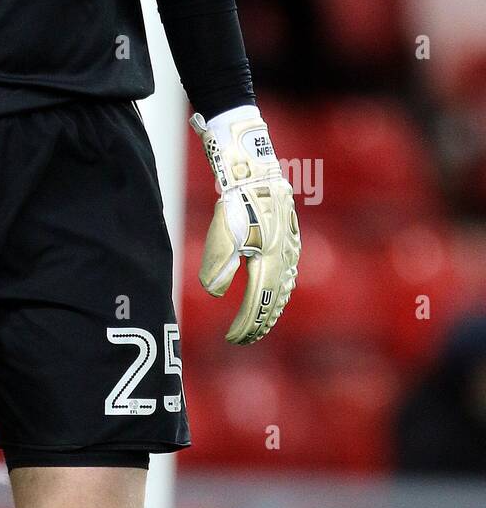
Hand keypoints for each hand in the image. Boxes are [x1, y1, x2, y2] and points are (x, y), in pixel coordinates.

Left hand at [190, 106, 299, 344]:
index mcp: (270, 263)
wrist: (253, 168)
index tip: (231, 339)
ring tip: (260, 320)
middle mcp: (285, 259)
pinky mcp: (289, 236)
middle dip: (260, 322)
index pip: (257, 305)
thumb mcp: (222, 234)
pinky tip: (273, 288)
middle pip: (274, 301)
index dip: (245, 325)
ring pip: (283, 287)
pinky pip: (287, 271)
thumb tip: (216, 292)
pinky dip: (278, 288)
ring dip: (271, 307)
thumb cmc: (235, 201)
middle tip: (244, 337)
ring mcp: (291, 247)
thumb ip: (218, 265)